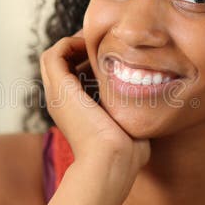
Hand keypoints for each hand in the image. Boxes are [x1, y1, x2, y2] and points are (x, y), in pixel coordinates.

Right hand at [39, 30, 149, 202]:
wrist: (111, 162)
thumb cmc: (126, 154)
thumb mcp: (128, 126)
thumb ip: (132, 113)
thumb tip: (151, 108)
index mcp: (74, 110)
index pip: (72, 75)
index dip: (88, 60)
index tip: (113, 55)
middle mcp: (61, 101)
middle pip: (60, 63)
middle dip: (80, 48)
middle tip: (104, 44)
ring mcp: (57, 94)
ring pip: (53, 56)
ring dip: (73, 43)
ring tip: (97, 42)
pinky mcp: (59, 87)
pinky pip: (53, 54)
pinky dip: (69, 43)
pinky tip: (92, 46)